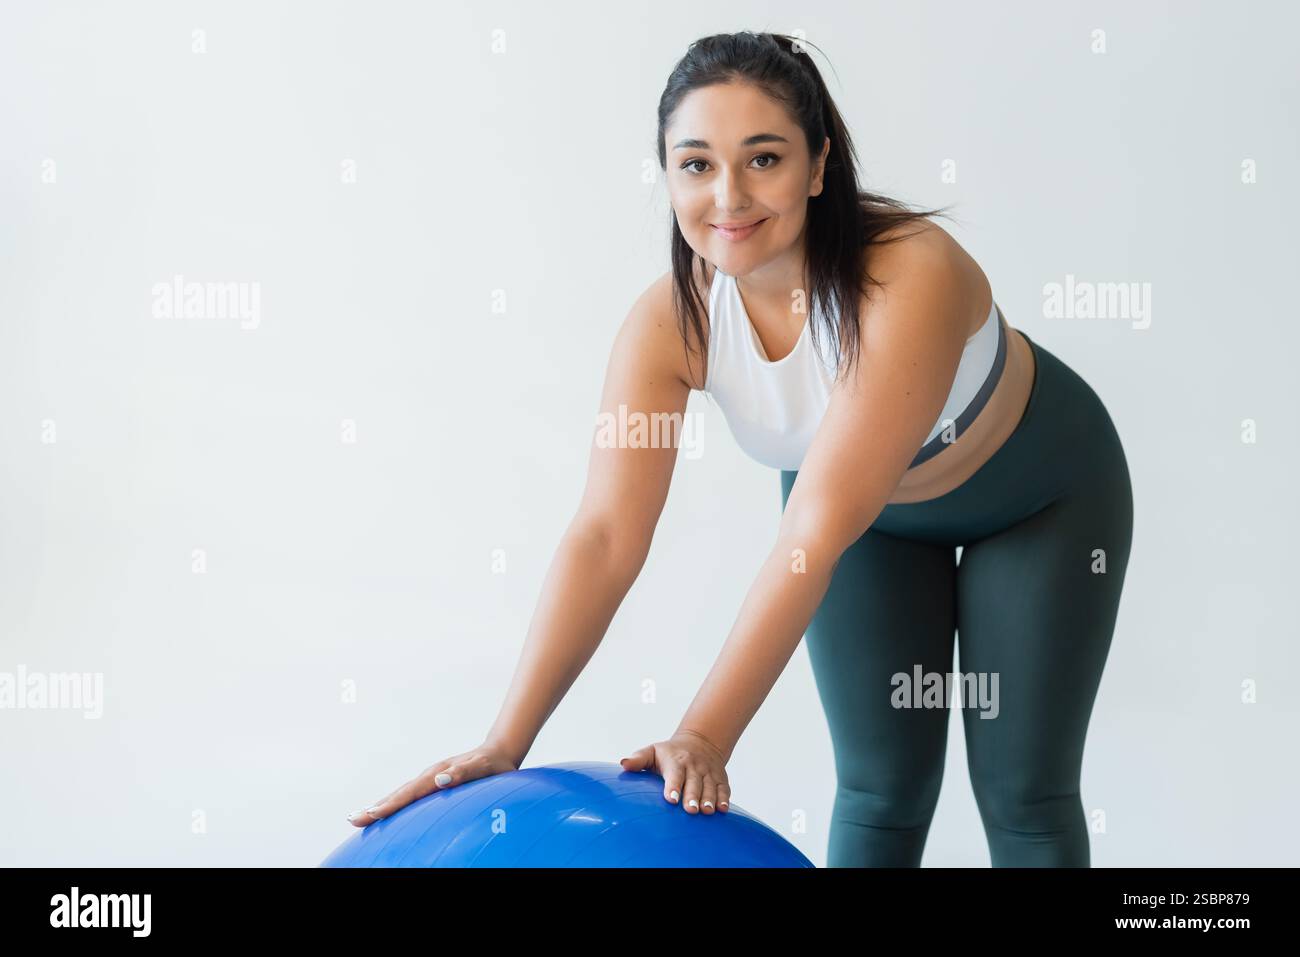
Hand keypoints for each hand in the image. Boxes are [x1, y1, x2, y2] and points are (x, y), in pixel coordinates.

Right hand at [347, 741, 518, 826]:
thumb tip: (440, 781)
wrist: (499, 753)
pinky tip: (385, 813)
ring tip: (360, 818)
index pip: (410, 792)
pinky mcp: (434, 784)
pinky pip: (410, 796)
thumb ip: (463, 773)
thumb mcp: (482, 767)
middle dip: (376, 807)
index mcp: (438, 773)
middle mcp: (430, 775)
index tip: (371, 815)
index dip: (390, 805)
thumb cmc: (493, 764)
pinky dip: (395, 804)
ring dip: (381, 806)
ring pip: (401, 794)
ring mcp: (430, 779)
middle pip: (399, 794)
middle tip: (352, 820)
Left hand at [619, 729, 730, 813]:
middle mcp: (693, 766)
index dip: (673, 786)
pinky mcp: (720, 778)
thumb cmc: (669, 753)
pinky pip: (724, 788)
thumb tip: (623, 764)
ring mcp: (708, 772)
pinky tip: (722, 809)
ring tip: (707, 812)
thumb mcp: (652, 751)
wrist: (700, 742)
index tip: (671, 799)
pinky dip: (724, 798)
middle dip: (693, 796)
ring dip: (709, 799)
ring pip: (710, 786)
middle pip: (694, 782)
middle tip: (691, 810)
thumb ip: (638, 759)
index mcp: (675, 761)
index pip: (675, 773)